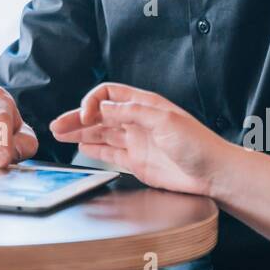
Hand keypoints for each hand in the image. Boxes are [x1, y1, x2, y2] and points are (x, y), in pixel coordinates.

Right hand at [49, 83, 228, 197]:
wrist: (213, 174)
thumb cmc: (198, 144)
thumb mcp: (164, 121)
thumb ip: (131, 112)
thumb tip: (102, 107)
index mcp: (144, 105)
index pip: (108, 95)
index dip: (92, 102)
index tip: (85, 116)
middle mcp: (137, 121)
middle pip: (99, 115)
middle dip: (76, 118)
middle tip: (56, 125)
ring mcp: (136, 141)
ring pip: (100, 134)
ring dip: (79, 133)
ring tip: (58, 134)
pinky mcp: (136, 162)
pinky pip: (108, 152)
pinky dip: (92, 149)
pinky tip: (79, 147)